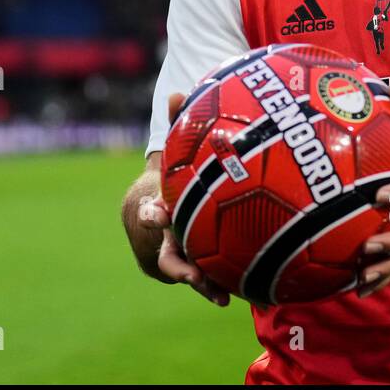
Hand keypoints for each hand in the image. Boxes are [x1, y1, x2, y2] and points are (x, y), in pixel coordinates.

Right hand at [132, 92, 230, 306]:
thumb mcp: (179, 149)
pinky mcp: (197, 266)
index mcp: (157, 208)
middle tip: (187, 272)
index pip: (149, 211)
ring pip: (187, 273)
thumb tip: (177, 92)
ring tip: (217, 294)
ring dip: (200, 284)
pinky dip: (218, 287)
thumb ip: (178, 122)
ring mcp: (179, 255)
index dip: (151, 213)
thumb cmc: (178, 172)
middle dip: (175, 263)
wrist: (166, 201)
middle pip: (165, 254)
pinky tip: (239, 297)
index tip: (153, 214)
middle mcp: (165, 237)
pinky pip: (208, 279)